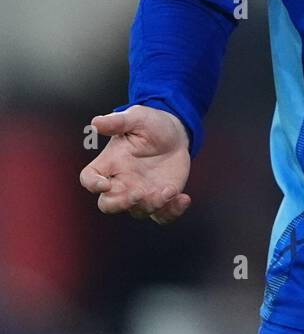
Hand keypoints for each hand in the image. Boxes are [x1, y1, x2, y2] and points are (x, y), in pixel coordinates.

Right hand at [79, 106, 191, 224]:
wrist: (175, 133)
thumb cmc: (150, 124)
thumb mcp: (136, 117)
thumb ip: (117, 122)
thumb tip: (96, 122)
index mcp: (110, 163)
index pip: (89, 178)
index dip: (92, 184)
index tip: (105, 183)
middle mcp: (122, 182)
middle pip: (109, 204)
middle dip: (120, 203)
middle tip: (138, 193)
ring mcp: (141, 193)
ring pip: (138, 211)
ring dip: (152, 205)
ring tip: (168, 190)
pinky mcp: (161, 199)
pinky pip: (163, 216)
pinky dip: (172, 212)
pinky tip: (183, 198)